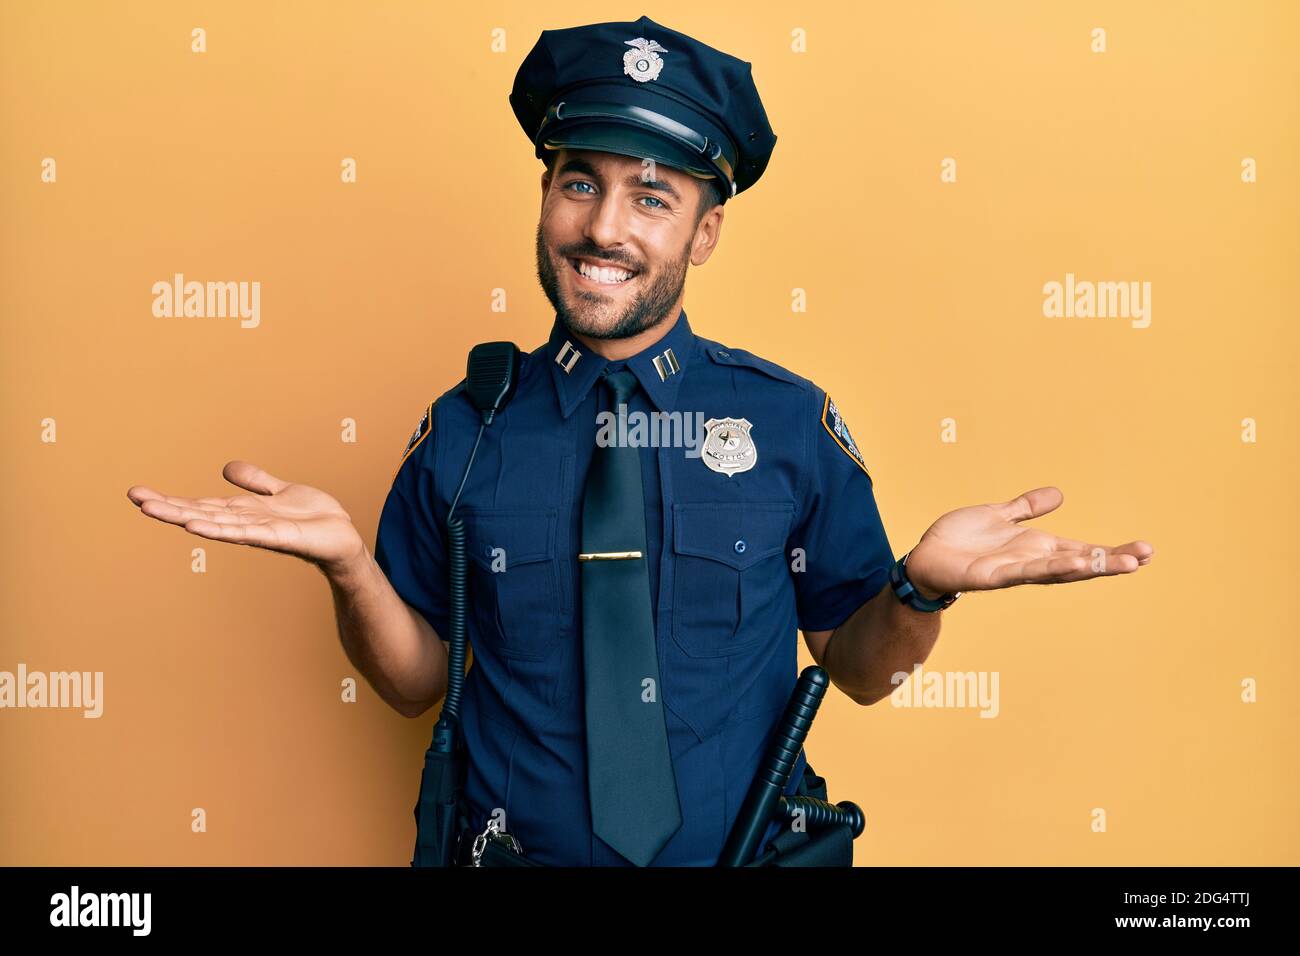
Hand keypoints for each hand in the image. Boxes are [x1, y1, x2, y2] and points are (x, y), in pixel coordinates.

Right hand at [127, 460, 365, 573]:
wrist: (344, 537)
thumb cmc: (314, 519)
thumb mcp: (281, 491)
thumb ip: (255, 482)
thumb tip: (225, 468)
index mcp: (243, 512)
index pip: (200, 503)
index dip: (171, 499)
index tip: (138, 493)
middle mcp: (246, 523)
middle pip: (200, 513)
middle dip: (168, 507)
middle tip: (135, 498)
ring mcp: (261, 532)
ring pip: (217, 523)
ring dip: (186, 517)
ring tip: (155, 511)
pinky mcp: (281, 538)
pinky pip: (247, 533)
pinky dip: (222, 530)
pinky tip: (198, 527)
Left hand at [902, 486, 1152, 598]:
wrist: (925, 557)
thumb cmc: (960, 540)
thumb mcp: (999, 516)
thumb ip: (1027, 508)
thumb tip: (1059, 494)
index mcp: (1035, 548)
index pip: (1082, 550)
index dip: (1111, 551)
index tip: (1145, 550)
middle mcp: (1030, 562)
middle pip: (1079, 563)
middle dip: (1111, 561)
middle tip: (1146, 558)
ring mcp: (1014, 571)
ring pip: (1059, 571)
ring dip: (1090, 568)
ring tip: (1123, 564)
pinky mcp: (992, 576)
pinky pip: (1026, 573)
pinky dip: (1051, 569)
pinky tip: (1076, 565)